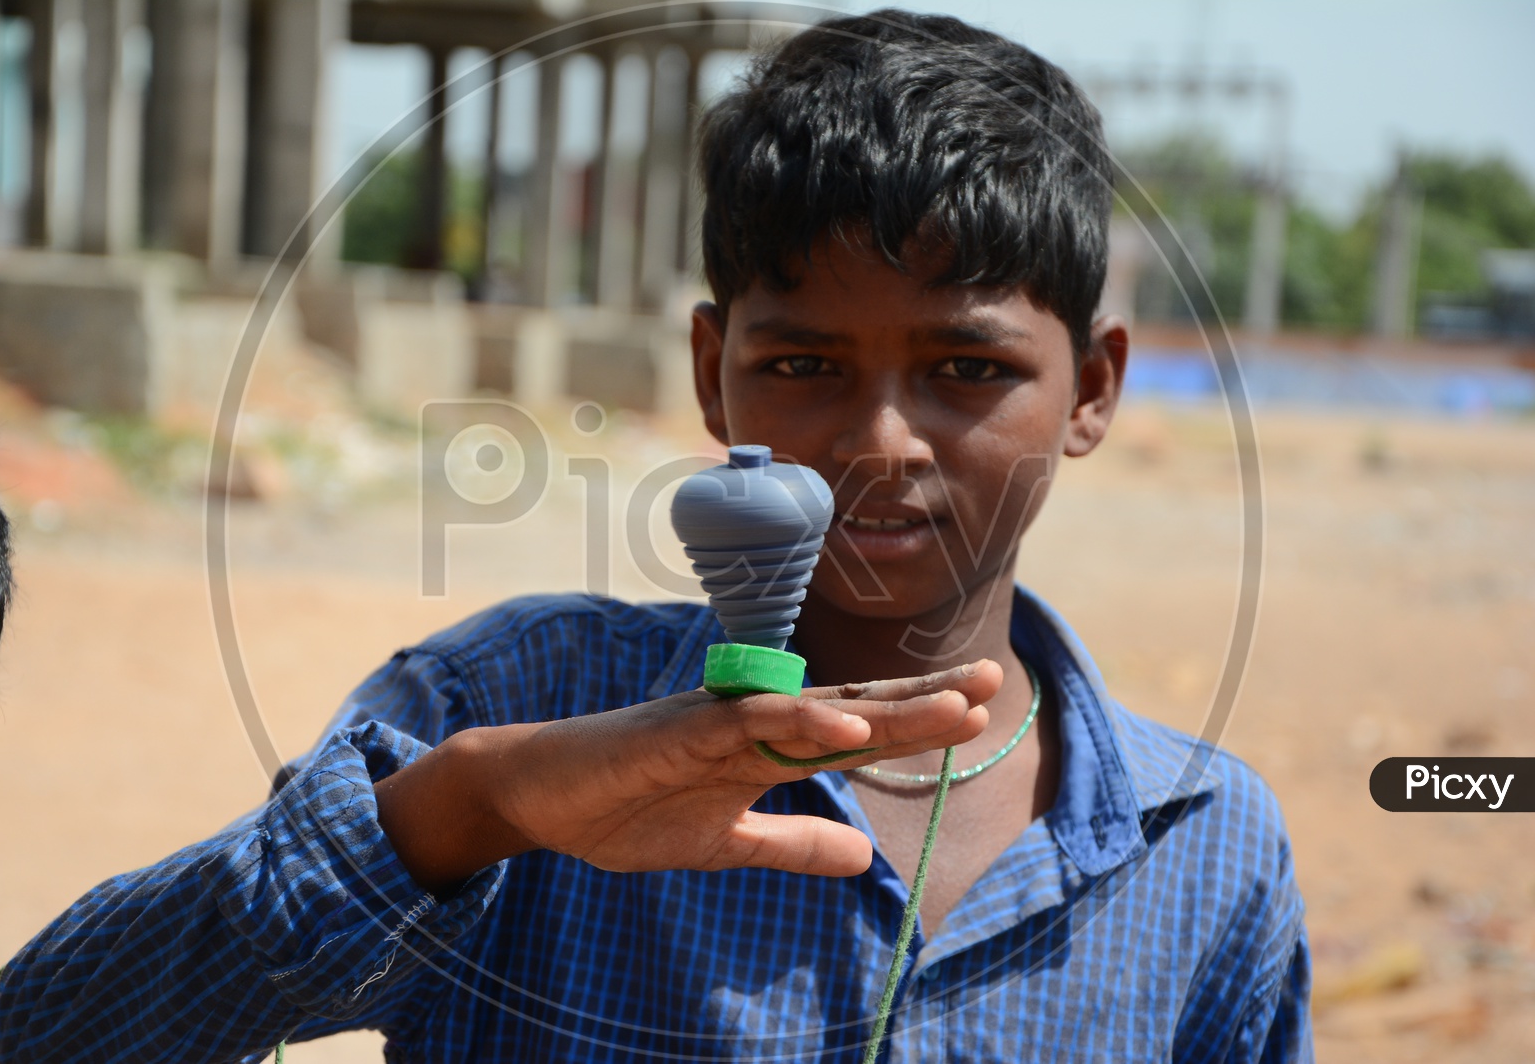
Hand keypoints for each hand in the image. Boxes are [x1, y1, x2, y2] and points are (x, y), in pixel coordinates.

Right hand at [375, 661, 1002, 891]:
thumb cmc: (629, 809)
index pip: (852, 730)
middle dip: (920, 701)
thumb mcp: (726, 845)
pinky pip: (745, 724)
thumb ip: (791, 843)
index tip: (975, 708)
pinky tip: (844, 728)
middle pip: (850, 709)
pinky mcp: (677, 733)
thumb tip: (864, 852)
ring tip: (951, 706)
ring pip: (813, 710)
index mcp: (764, 750)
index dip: (912, 721)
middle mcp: (751, 725)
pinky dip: (796, 722)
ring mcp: (716, 723)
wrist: (543, 798)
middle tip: (991, 681)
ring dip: (884, 710)